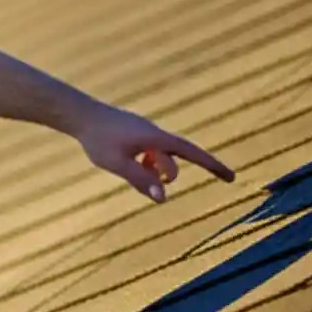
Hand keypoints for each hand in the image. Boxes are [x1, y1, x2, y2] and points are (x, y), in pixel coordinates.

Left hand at [72, 103, 234, 202]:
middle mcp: (156, 133)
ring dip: (150, 169)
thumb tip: (162, 198)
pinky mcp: (136, 133)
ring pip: (159, 158)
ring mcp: (146, 133)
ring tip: (125, 163)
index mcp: (157, 139)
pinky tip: (123, 159)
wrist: (80, 114)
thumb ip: (140, 180)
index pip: (193, 153)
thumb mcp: (118, 164)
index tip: (231, 178)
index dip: (213, 166)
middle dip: (164, 174)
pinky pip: (148, 152)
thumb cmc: (98, 140)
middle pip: (173, 160)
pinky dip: (142, 161)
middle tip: (141, 173)